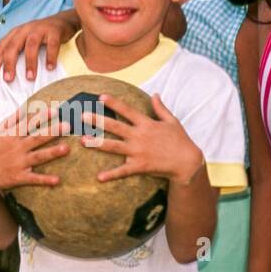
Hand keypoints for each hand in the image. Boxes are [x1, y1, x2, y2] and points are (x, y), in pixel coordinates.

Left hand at [0, 12, 78, 81]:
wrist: (62, 21)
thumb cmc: (41, 36)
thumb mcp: (26, 41)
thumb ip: (18, 53)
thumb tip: (9, 76)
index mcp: (15, 33)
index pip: (1, 47)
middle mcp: (24, 30)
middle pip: (13, 46)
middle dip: (9, 63)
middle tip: (8, 79)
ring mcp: (39, 29)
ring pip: (31, 45)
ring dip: (29, 62)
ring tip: (30, 77)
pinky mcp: (54, 31)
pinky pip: (51, 45)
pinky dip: (50, 56)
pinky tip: (50, 68)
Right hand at [0, 103, 70, 196]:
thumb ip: (10, 121)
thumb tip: (22, 109)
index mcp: (10, 135)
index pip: (28, 123)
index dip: (41, 116)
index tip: (55, 110)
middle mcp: (16, 148)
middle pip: (36, 137)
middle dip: (52, 131)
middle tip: (67, 126)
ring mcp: (18, 163)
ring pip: (38, 156)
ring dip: (52, 153)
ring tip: (66, 149)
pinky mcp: (18, 177)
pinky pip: (33, 179)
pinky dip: (45, 180)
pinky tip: (57, 180)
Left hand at [83, 93, 204, 185]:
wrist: (188, 163)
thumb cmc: (181, 141)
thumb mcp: (172, 121)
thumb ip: (161, 108)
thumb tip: (155, 94)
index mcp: (146, 124)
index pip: (127, 111)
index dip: (114, 103)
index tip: (100, 97)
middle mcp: (140, 136)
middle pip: (115, 126)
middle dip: (98, 120)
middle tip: (82, 116)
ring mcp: (139, 151)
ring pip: (114, 146)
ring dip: (97, 143)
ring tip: (82, 141)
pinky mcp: (140, 166)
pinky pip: (123, 170)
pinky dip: (111, 174)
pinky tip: (99, 177)